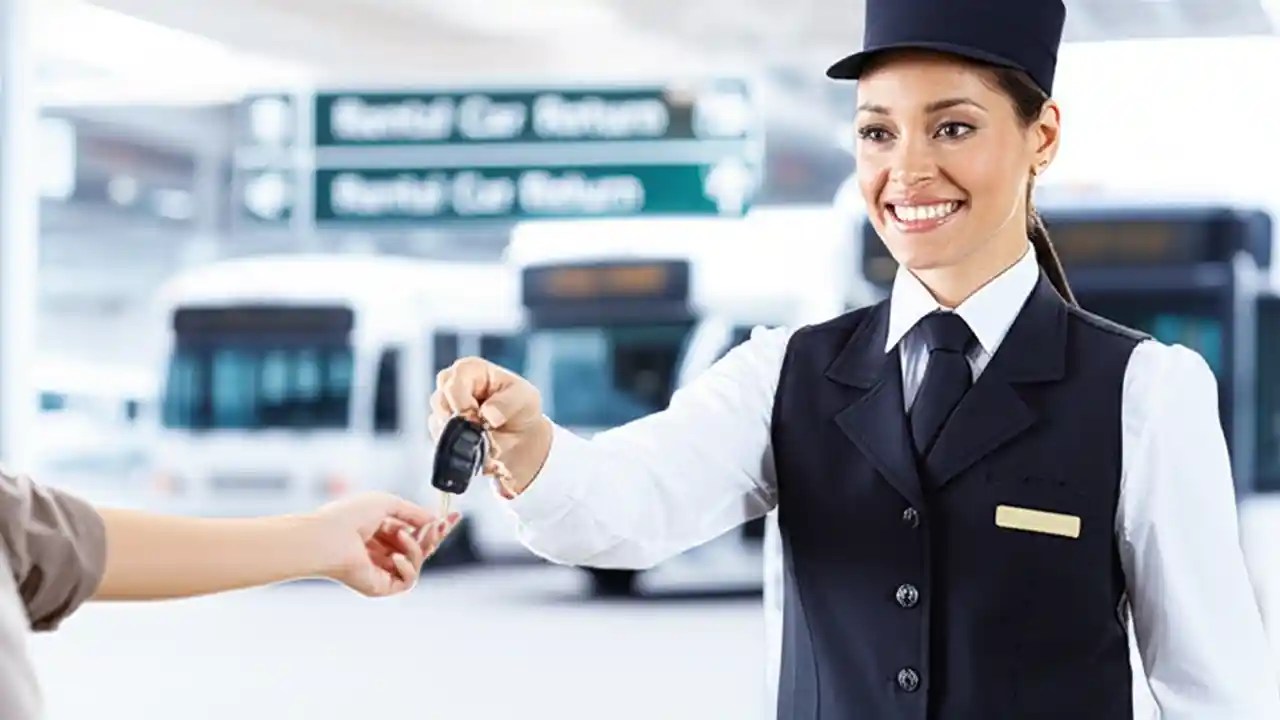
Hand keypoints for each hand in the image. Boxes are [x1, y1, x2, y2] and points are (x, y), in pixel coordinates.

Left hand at [306, 492, 460, 596]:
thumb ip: (413, 512)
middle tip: (441, 525)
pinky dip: (408, 567)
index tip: (453, 516)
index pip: (414, 531)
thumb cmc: (348, 517)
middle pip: (420, 548)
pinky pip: (408, 580)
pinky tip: (396, 557)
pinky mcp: (380, 586)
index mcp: (379, 532)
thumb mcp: (387, 503)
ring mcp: (381, 570)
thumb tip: (433, 519)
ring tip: (401, 535)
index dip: (434, 525)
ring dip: (417, 548)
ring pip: (417, 562)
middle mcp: (381, 552)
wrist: (327, 538)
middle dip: (434, 536)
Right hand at [431, 357, 553, 493]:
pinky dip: (457, 447)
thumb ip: (506, 404)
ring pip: (437, 422)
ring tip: (483, 440)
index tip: (478, 418)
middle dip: (458, 421)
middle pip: (439, 401)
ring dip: (458, 435)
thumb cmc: (521, 407)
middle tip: (479, 431)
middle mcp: (452, 385)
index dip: (462, 402)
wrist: (520, 436)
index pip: (453, 382)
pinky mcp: (443, 428)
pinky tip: (474, 447)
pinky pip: (440, 439)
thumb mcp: (524, 398)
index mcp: (471, 369)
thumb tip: (487, 415)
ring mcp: (445, 408)